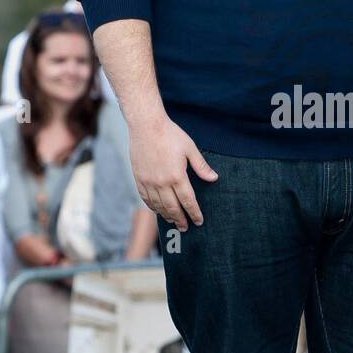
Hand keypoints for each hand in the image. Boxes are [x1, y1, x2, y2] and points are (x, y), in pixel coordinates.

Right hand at [128, 114, 217, 229]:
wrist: (146, 125)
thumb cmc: (170, 134)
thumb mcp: (190, 149)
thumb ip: (201, 166)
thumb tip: (214, 178)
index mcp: (177, 176)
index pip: (188, 201)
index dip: (194, 213)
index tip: (198, 221)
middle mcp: (162, 183)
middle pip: (172, 208)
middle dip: (180, 219)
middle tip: (185, 227)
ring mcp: (149, 182)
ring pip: (158, 206)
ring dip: (166, 215)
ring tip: (173, 221)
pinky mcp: (139, 179)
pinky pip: (145, 199)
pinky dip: (152, 207)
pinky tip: (157, 210)